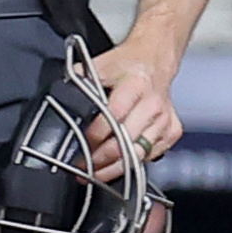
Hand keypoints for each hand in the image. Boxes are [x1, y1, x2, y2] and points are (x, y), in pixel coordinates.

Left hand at [86, 41, 182, 177]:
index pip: (113, 118)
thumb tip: (59, 98)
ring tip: (95, 173)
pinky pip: (151, 156)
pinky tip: (118, 164)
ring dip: (114, 168)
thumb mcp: (100, 65)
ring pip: (138, 154)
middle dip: (100, 159)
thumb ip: (79, 81)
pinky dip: (133, 163)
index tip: (79, 146)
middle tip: (82, 166)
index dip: (94, 136)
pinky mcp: (172, 130)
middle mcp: (152, 104)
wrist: (155, 59)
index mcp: (135, 86)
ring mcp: (164, 119)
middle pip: (125, 142)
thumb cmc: (127, 65)